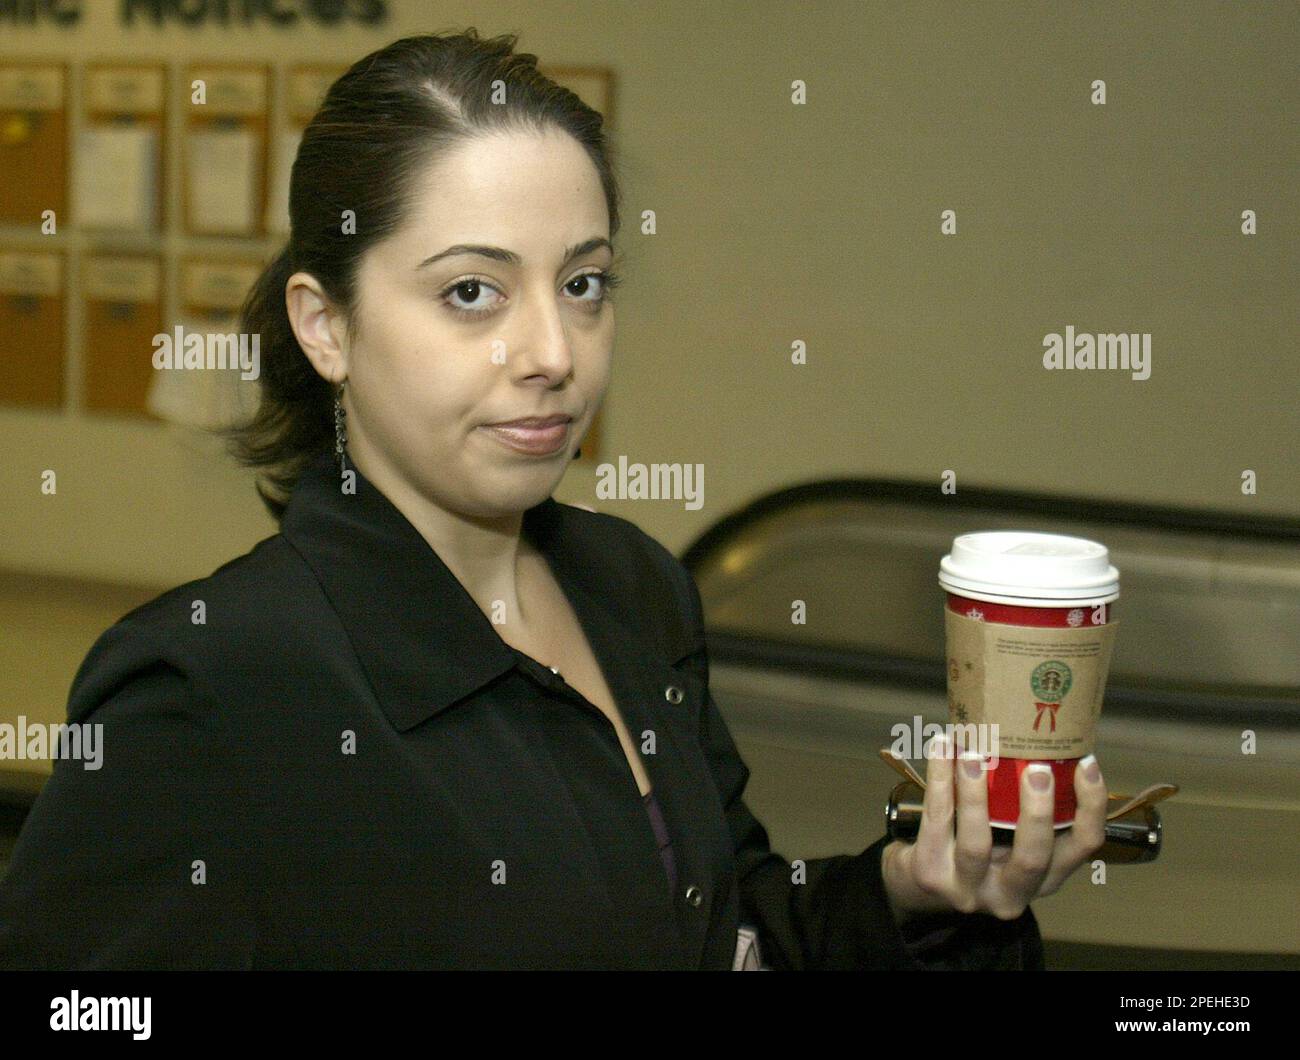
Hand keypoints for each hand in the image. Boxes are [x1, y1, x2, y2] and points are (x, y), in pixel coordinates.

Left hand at [881, 736, 1107, 925]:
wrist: (922, 884)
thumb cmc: (977, 848)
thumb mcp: (1012, 840)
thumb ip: (1028, 808)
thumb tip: (1042, 738)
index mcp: (1044, 878)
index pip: (1083, 847)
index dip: (1091, 807)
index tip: (1086, 763)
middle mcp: (1011, 893)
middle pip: (1033, 858)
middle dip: (1037, 813)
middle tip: (1037, 769)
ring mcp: (969, 889)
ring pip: (976, 844)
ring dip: (975, 796)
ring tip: (973, 755)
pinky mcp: (931, 874)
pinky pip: (937, 822)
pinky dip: (940, 781)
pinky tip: (942, 749)